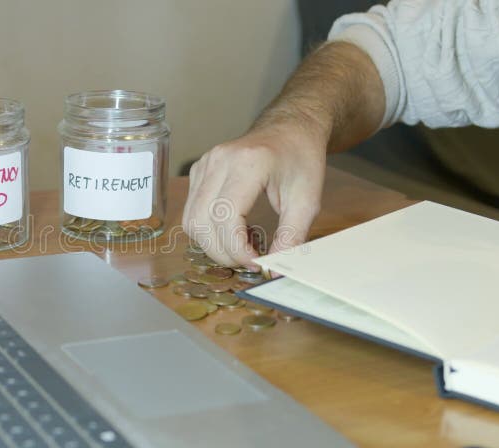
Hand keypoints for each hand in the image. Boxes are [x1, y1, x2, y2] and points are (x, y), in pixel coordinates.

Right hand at [182, 120, 327, 268]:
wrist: (290, 128)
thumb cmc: (300, 158)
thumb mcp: (307, 200)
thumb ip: (292, 236)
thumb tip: (274, 267)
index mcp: (248, 163)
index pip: (225, 216)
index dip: (236, 248)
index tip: (256, 262)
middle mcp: (219, 161)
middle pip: (203, 222)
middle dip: (224, 252)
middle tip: (250, 261)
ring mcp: (205, 164)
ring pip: (191, 221)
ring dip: (212, 244)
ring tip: (241, 247)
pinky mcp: (199, 171)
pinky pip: (192, 211)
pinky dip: (207, 230)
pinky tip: (232, 231)